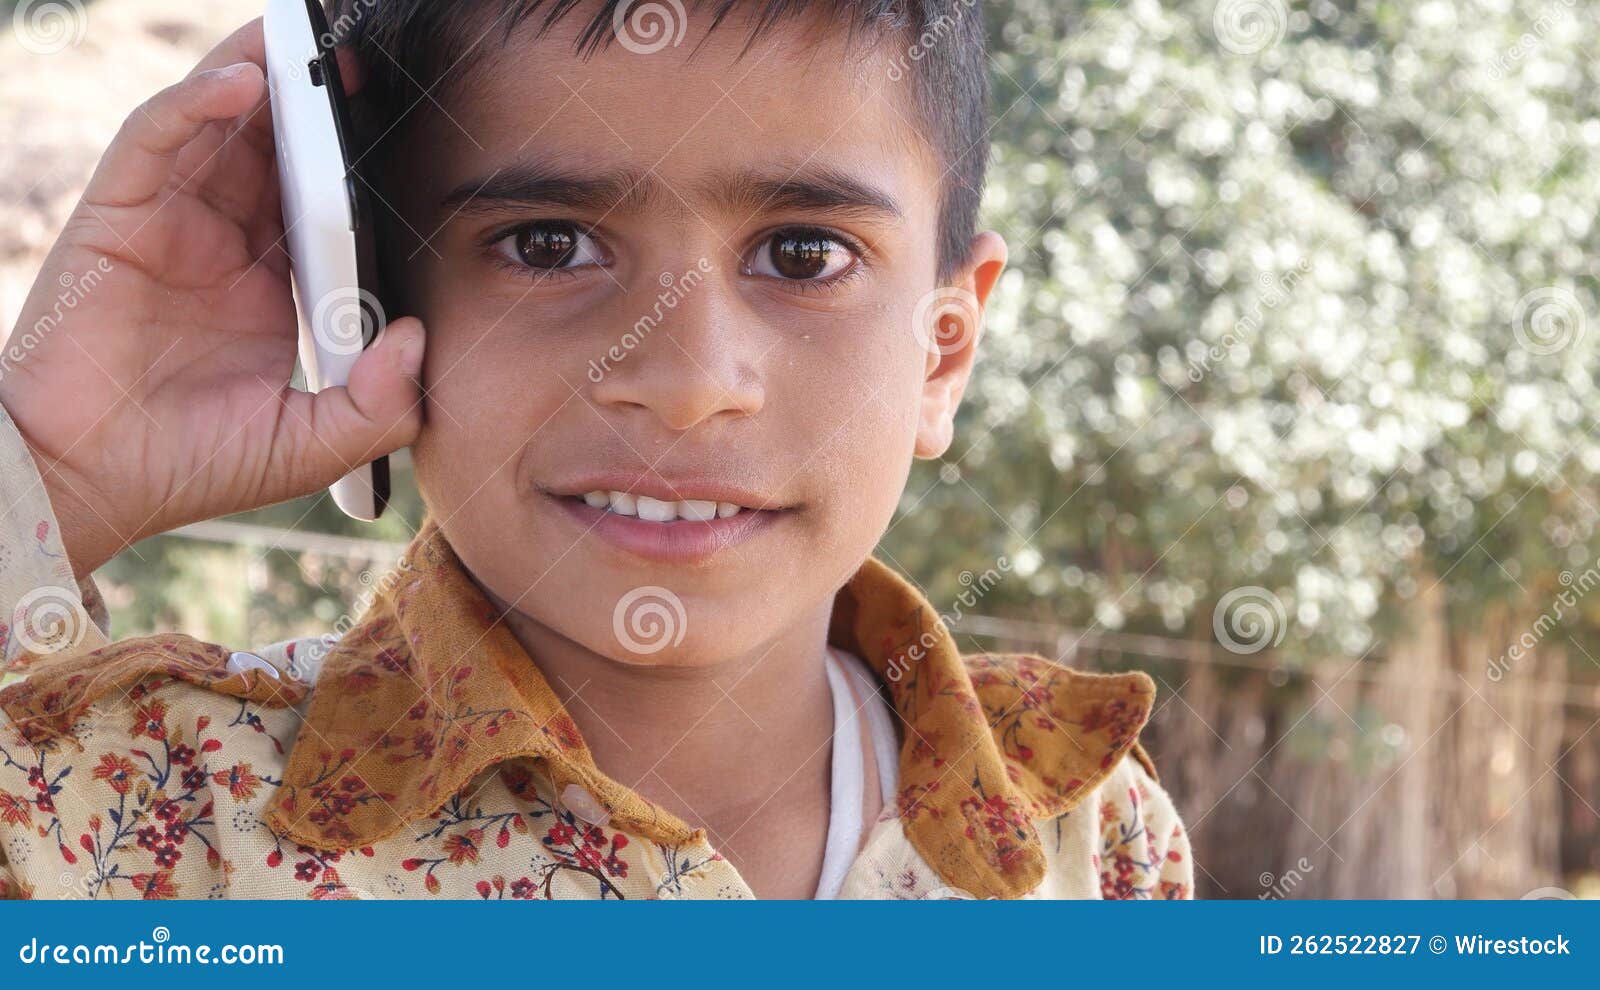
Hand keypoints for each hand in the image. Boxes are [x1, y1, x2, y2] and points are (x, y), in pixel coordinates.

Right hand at [0, 19, 424, 577]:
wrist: (85, 484)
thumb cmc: (187, 466)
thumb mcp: (309, 445)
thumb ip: (378, 406)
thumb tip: (419, 338)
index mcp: (268, 283)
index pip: (319, 201)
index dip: (355, 163)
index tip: (403, 126)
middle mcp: (220, 242)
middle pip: (273, 148)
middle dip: (314, 102)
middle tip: (360, 59)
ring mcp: (167, 223)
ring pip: (218, 127)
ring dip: (260, 78)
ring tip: (307, 43)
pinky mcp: (116, 216)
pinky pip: (156, 141)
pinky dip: (195, 105)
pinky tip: (240, 85)